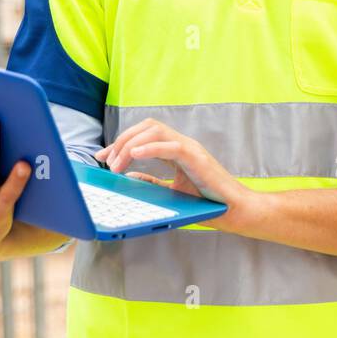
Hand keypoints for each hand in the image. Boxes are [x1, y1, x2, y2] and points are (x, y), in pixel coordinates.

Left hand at [94, 118, 259, 231]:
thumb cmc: (208, 203)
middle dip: (122, 140)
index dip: (120, 142)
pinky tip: (134, 155)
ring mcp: (191, 148)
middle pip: (147, 127)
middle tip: (107, 161)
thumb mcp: (171, 191)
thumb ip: (152, 181)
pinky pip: (170, 146)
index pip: (144, 134)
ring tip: (117, 163)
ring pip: (156, 131)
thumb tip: (128, 177)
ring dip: (131, 145)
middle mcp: (183, 144)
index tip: (102, 156)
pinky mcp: (197, 158)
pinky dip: (150, 148)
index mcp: (176, 150)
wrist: (234, 211)